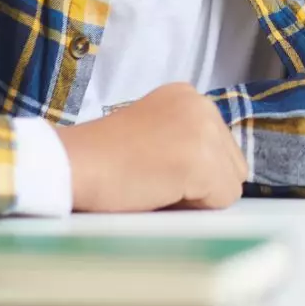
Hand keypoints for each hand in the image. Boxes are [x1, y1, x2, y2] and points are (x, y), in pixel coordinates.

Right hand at [53, 84, 248, 211]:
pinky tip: (160, 193)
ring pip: (230, 184)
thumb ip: (185, 142)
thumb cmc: (102, 159)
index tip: (155, 169)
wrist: (71, 164)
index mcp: (188, 96)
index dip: (193, 171)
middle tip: (155, 182)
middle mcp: (203, 104)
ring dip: (199, 197)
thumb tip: (216, 178)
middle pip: (233, 164)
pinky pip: (223, 200)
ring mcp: (205, 130)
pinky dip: (196, 209)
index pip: (221, 147)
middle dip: (202, 184)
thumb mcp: (154, 134)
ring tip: (157, 187)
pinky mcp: (202, 160)